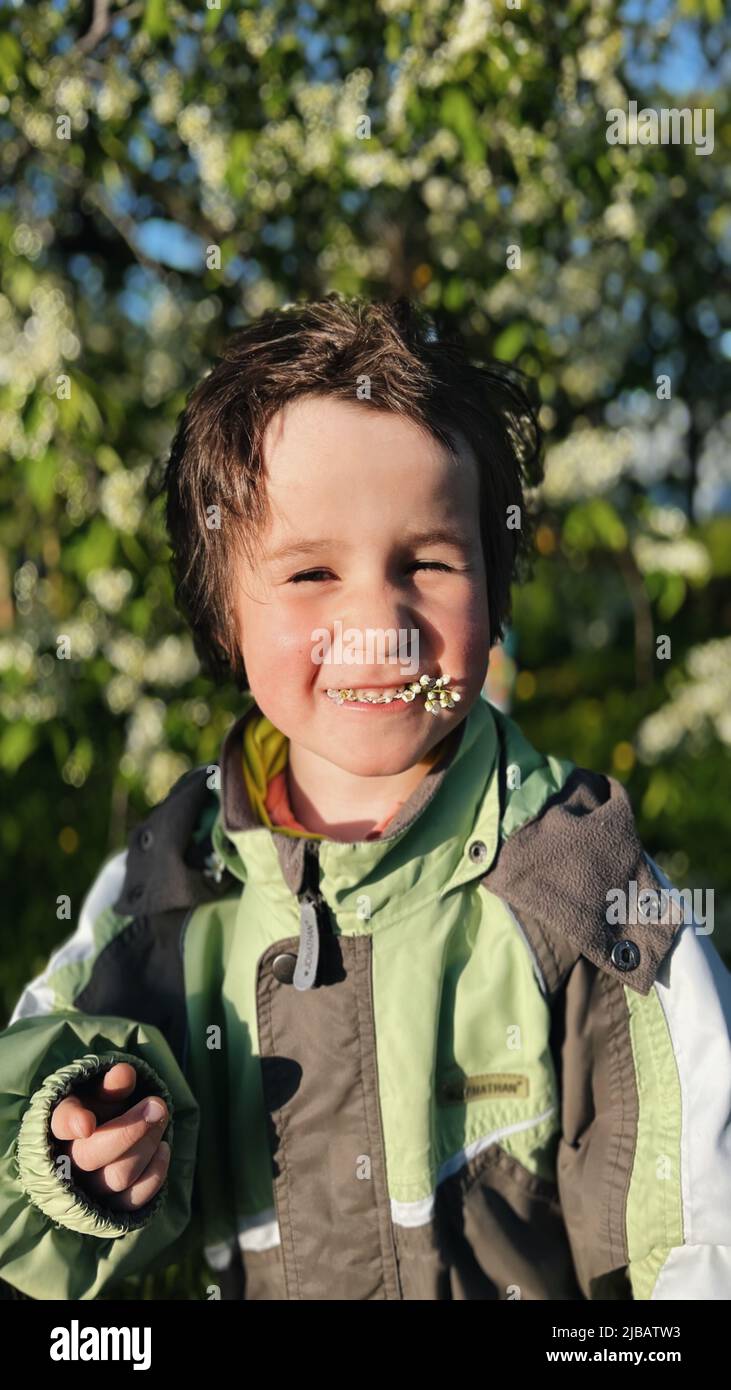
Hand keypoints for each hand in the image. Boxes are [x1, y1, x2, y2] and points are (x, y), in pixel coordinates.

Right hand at [50, 1062, 170, 1211]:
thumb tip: (124, 1073)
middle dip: (131, 1130)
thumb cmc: (97, 1110)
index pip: (59, 1124)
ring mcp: (88, 1190)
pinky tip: (164, 1147)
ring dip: (147, 1145)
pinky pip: (133, 1200)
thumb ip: (110, 1084)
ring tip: (161, 1118)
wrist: (100, 1140)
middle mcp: (67, 1163)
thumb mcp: (100, 1091)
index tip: (87, 1123)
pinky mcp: (111, 1207)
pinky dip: (155, 1174)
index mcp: (58, 1126)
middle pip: (93, 1155)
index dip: (71, 1125)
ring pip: (118, 1176)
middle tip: (157, 1105)